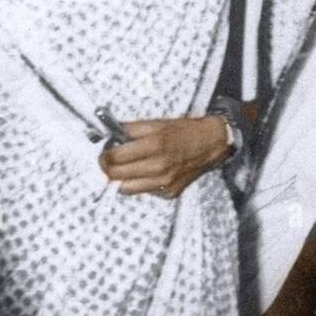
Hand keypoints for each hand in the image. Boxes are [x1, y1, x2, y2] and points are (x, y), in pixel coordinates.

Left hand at [99, 116, 230, 197]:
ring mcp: (164, 182)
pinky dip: (142, 183)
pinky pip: (145, 191)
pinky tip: (150, 172)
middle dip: (109, 167)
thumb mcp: (157, 123)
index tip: (105, 152)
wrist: (210, 144)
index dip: (105, 155)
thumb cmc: (182, 130)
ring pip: (126, 189)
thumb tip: (108, 134)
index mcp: (155, 144)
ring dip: (124, 178)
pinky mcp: (169, 192)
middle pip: (117, 176)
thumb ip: (131, 129)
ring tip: (130, 167)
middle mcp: (159, 166)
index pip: (115, 158)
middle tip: (111, 160)